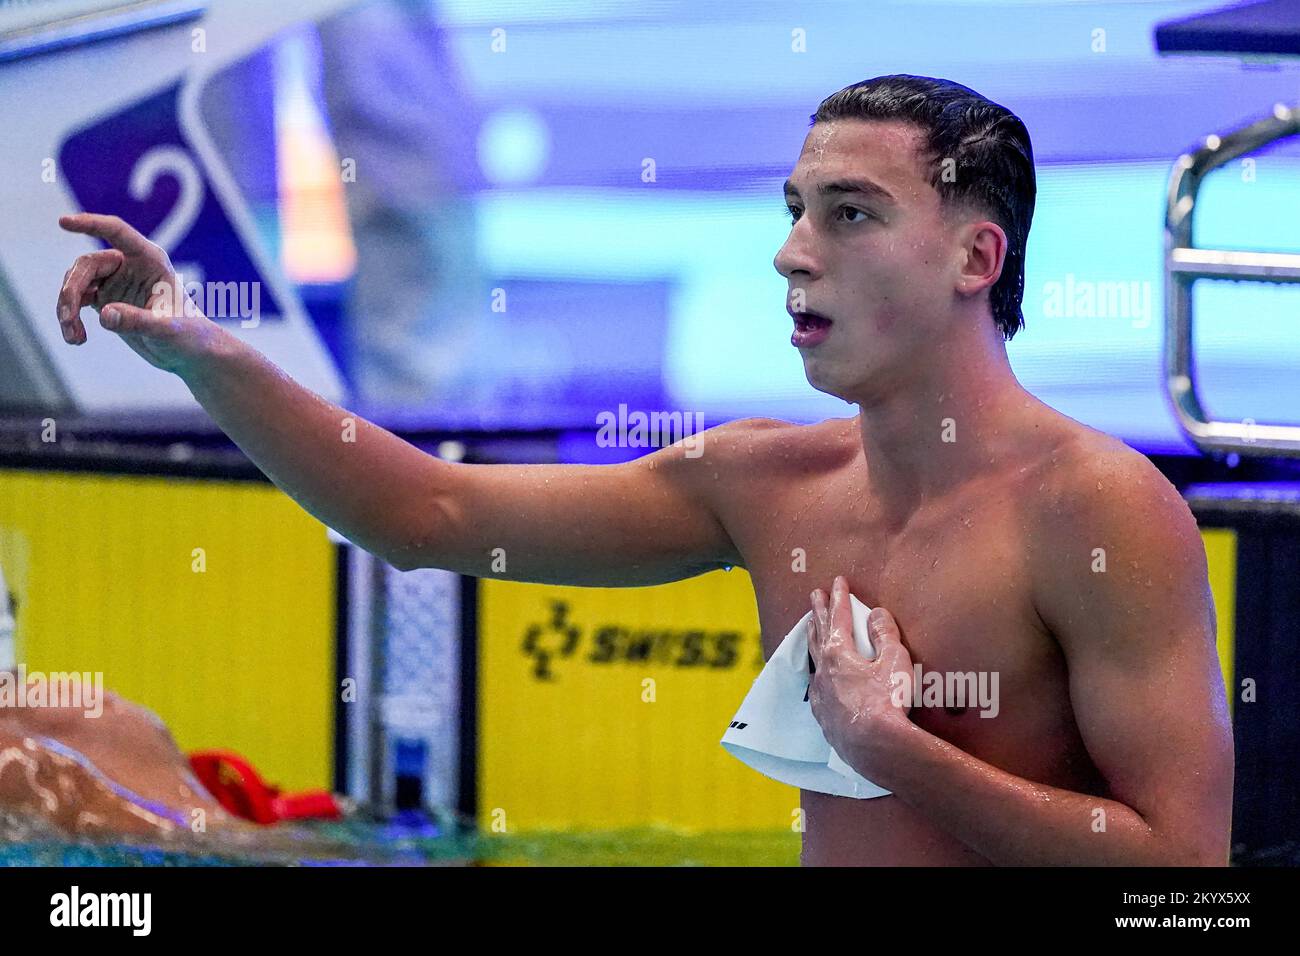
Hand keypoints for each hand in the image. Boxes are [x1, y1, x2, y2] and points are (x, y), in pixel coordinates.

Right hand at [56, 213, 228, 375]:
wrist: (190, 353)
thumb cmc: (189, 335)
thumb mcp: (167, 330)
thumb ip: (138, 321)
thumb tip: (105, 315)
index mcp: (150, 260)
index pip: (117, 232)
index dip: (91, 224)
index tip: (64, 222)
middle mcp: (130, 265)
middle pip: (88, 265)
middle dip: (71, 290)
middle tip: (68, 319)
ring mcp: (115, 281)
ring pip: (77, 283)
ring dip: (68, 308)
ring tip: (74, 338)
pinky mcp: (106, 300)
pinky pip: (77, 301)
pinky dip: (71, 318)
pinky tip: (75, 339)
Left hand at [807, 576, 915, 777]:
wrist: (876, 747)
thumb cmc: (888, 702)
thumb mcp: (894, 661)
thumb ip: (885, 634)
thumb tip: (876, 613)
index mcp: (839, 653)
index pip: (839, 617)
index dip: (840, 597)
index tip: (837, 581)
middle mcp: (824, 671)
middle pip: (819, 633)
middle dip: (819, 612)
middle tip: (814, 595)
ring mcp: (821, 695)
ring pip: (813, 659)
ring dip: (813, 638)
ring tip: (810, 626)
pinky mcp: (824, 717)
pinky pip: (816, 686)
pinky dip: (817, 672)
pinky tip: (817, 677)